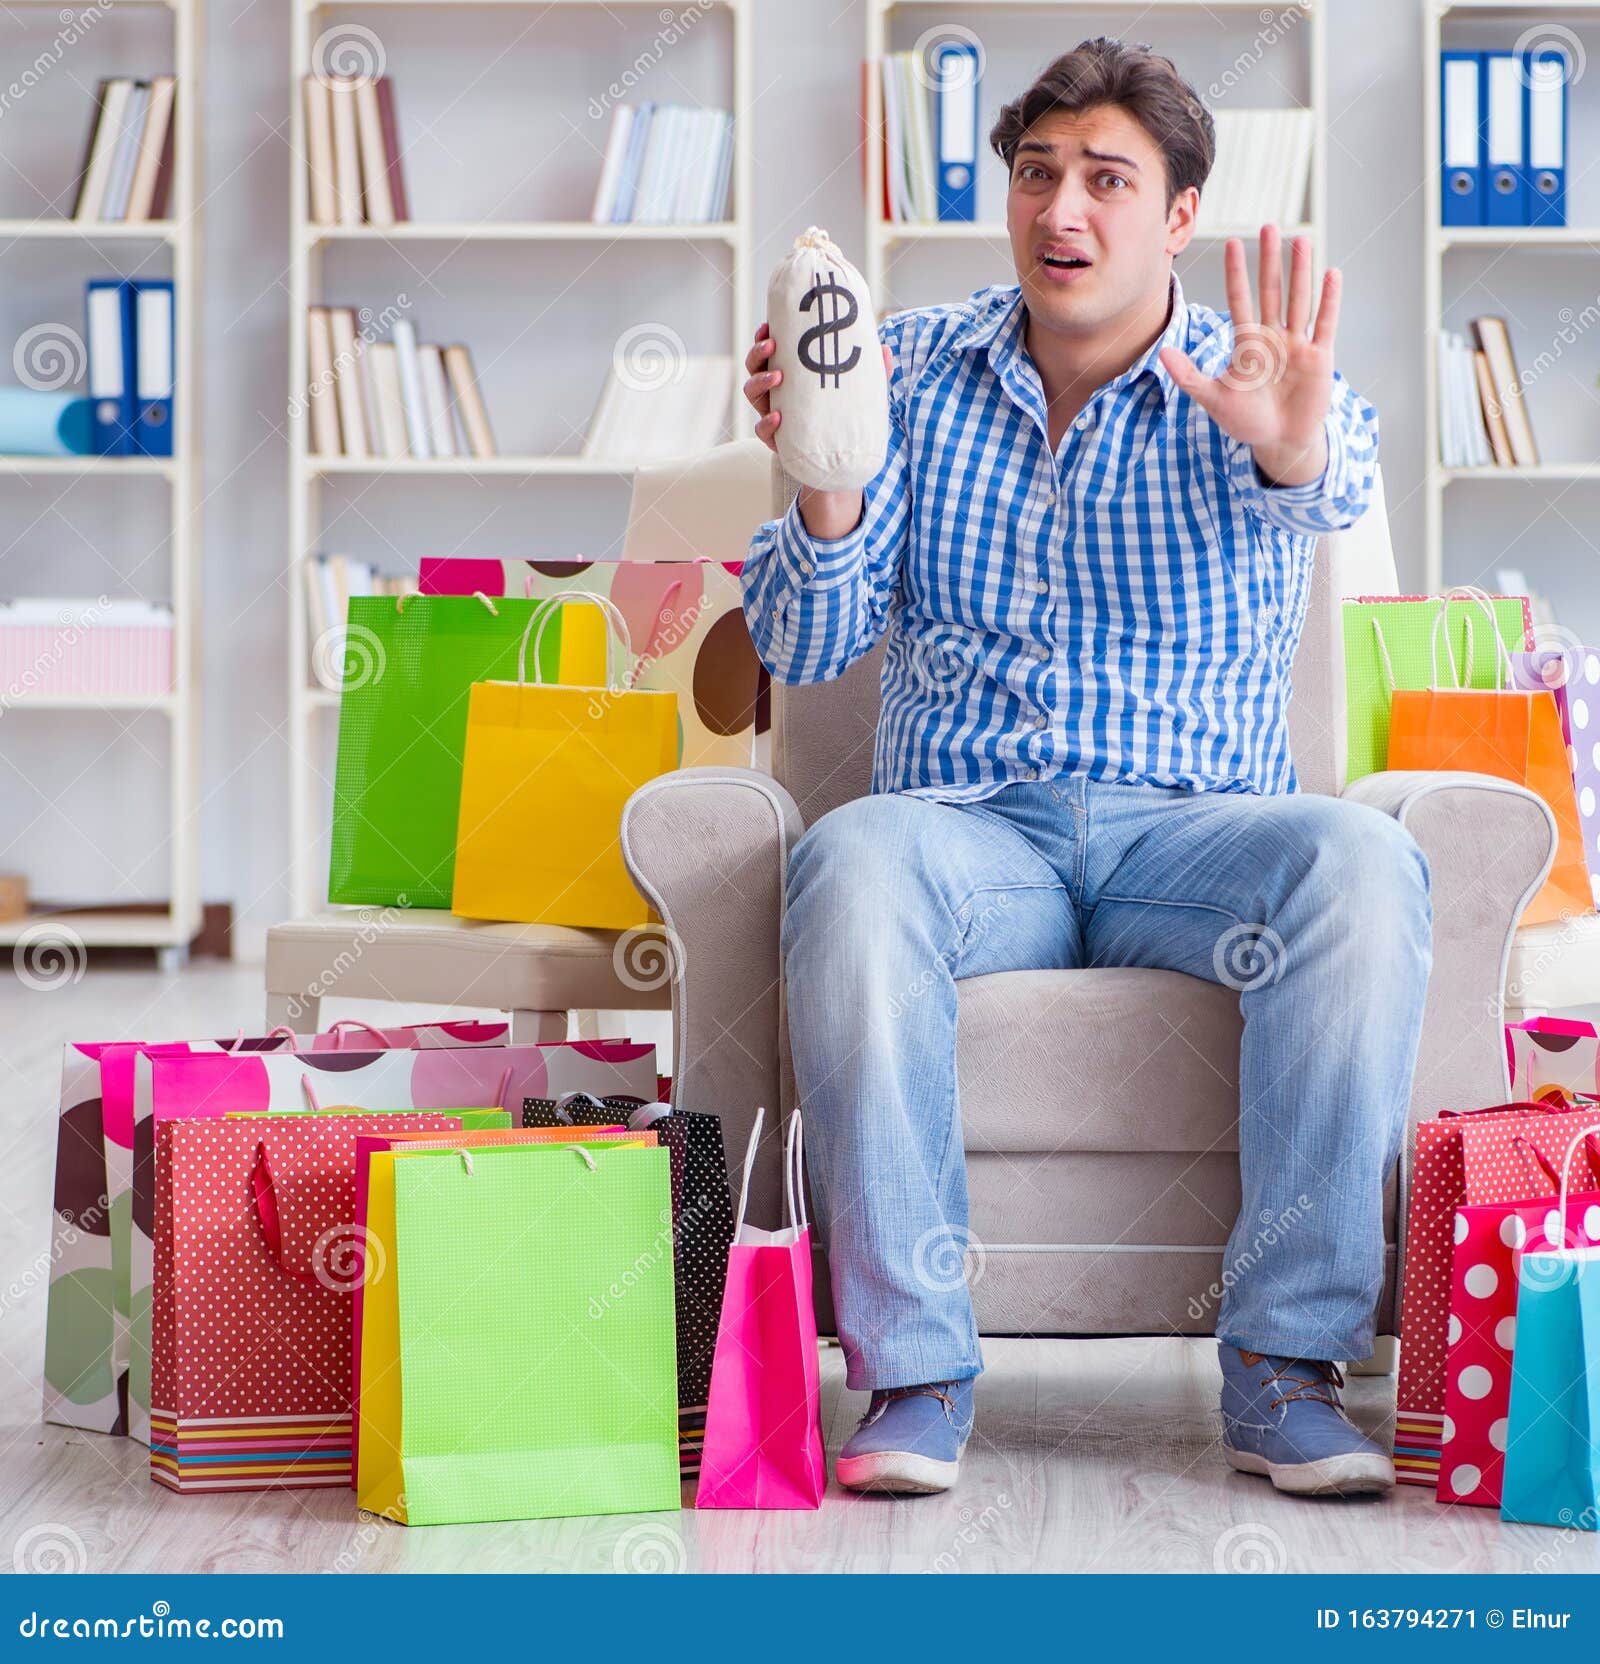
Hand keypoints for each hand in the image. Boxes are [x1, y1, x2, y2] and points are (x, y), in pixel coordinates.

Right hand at [743, 323, 894, 542]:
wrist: (842, 463)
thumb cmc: (846, 418)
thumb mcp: (860, 394)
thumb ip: (872, 374)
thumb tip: (884, 350)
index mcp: (791, 377)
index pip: (770, 353)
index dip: (763, 339)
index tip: (768, 326)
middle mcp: (776, 394)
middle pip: (754, 368)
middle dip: (758, 354)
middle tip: (772, 345)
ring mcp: (773, 416)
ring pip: (752, 395)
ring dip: (760, 382)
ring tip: (777, 377)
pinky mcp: (777, 441)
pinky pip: (762, 431)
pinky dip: (766, 424)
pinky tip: (777, 418)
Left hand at [1158, 226, 1339, 486]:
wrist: (1279, 441)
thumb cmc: (1247, 421)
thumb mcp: (1214, 399)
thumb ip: (1190, 376)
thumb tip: (1164, 354)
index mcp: (1248, 343)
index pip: (1240, 299)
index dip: (1236, 272)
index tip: (1232, 243)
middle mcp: (1273, 336)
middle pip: (1272, 290)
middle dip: (1270, 260)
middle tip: (1269, 226)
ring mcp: (1297, 343)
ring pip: (1299, 299)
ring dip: (1301, 270)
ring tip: (1302, 240)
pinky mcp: (1319, 356)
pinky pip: (1325, 323)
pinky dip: (1329, 300)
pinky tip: (1331, 274)